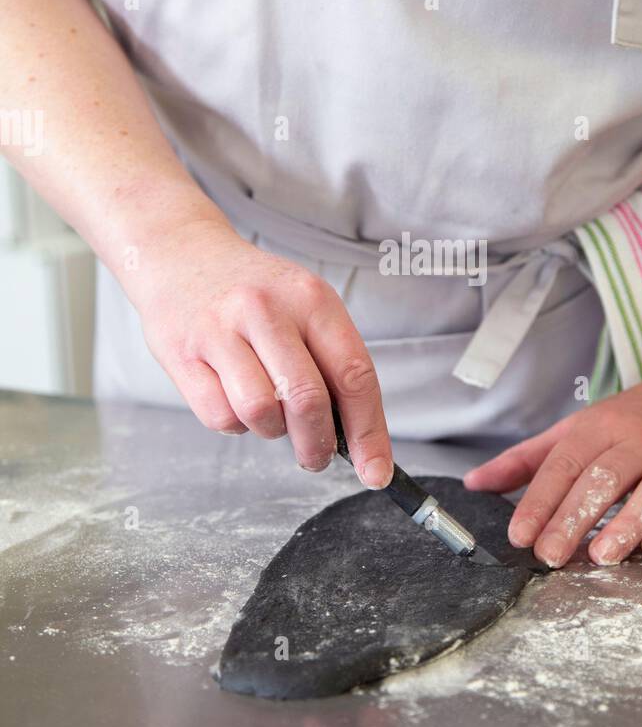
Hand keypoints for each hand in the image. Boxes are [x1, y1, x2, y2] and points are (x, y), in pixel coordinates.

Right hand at [127, 217, 392, 485]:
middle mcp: (266, 309)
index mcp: (311, 298)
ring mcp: (219, 330)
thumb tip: (358, 437)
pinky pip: (219, 417)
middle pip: (308, 401)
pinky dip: (234, 424)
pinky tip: (233, 398)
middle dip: (317, 445)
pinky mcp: (181, 353)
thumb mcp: (304, 304)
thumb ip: (332, 360)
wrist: (181, 254)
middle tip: (315, 457)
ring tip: (269, 416)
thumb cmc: (254, 291)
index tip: (376, 472)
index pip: (354, 375)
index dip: (369, 433)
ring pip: (260, 414)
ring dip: (271, 432)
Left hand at [464, 368, 641, 565]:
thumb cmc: (633, 420)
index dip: (539, 500)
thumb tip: (474, 484)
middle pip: (605, 477)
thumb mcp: (577, 429)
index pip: (564, 464)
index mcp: (602, 426)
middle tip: (550, 556)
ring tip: (600, 556)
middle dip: (574, 518)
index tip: (519, 535)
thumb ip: (527, 459)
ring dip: (627, 524)